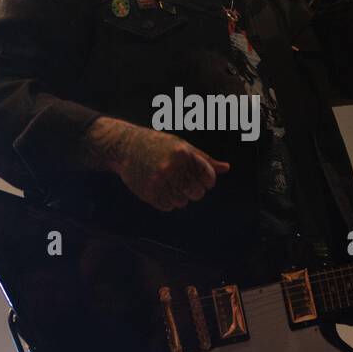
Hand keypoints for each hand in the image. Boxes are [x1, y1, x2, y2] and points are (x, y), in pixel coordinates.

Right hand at [88, 117, 228, 211]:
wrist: (126, 146)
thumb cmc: (159, 144)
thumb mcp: (183, 147)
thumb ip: (204, 160)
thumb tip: (227, 168)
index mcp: (183, 153)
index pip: (208, 178)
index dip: (207, 181)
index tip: (201, 178)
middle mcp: (171, 167)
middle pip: (197, 193)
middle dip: (194, 190)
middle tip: (184, 182)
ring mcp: (158, 181)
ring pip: (182, 202)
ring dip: (179, 196)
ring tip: (170, 183)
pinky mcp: (147, 192)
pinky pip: (167, 207)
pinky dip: (167, 201)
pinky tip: (160, 189)